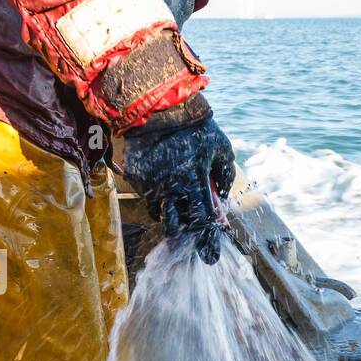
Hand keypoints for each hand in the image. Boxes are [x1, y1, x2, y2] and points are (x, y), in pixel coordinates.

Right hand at [124, 100, 235, 263]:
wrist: (157, 102)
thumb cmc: (196, 124)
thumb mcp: (221, 147)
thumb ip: (225, 175)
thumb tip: (223, 197)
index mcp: (193, 183)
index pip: (202, 223)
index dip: (207, 243)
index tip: (211, 258)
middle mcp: (169, 188)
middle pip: (175, 229)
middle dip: (183, 238)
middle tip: (190, 238)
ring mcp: (149, 183)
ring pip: (159, 213)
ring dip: (171, 214)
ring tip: (179, 200)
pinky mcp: (135, 176)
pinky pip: (147, 194)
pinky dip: (158, 194)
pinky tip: (164, 180)